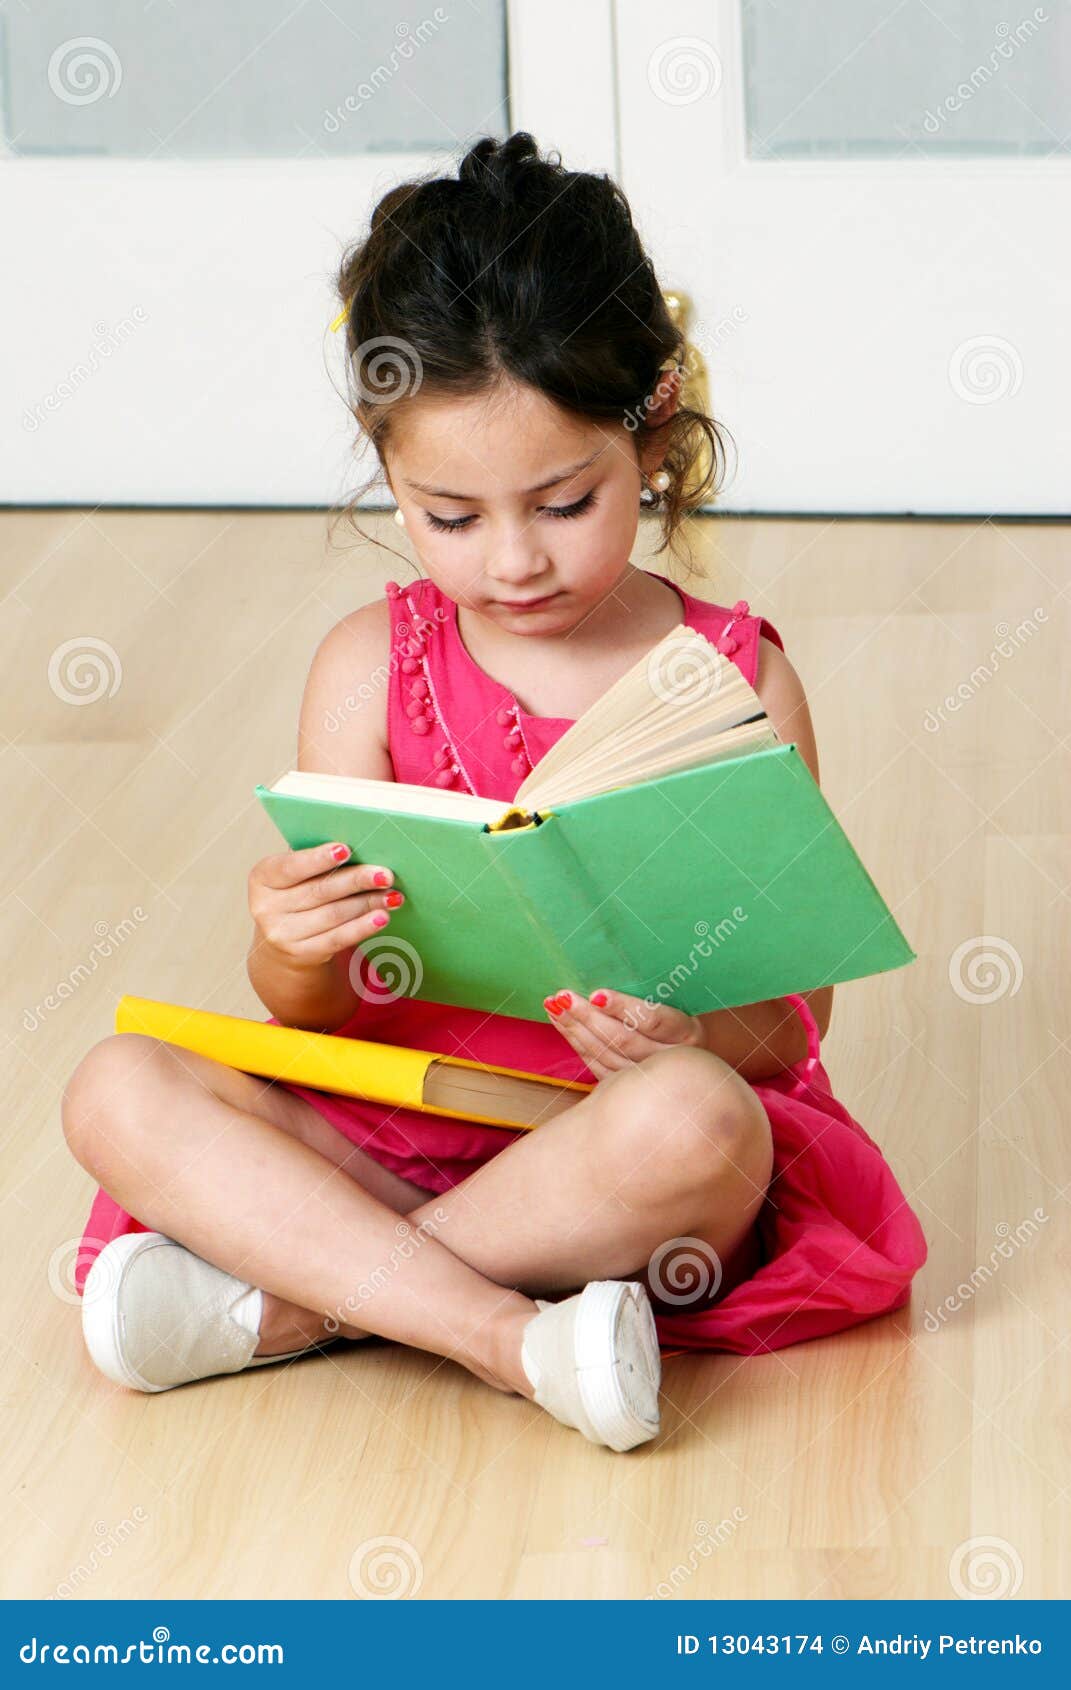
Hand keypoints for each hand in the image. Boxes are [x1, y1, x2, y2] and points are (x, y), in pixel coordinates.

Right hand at [248, 840, 404, 969]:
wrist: (285, 943)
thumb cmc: (299, 895)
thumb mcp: (297, 876)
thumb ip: (317, 862)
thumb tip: (362, 850)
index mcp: (262, 878)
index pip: (290, 866)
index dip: (318, 858)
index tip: (346, 849)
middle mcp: (266, 907)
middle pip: (319, 890)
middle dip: (357, 880)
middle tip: (385, 874)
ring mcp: (281, 934)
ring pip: (333, 914)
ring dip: (368, 903)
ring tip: (393, 895)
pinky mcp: (301, 954)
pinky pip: (337, 938)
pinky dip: (362, 927)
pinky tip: (381, 917)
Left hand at [542, 987, 705, 1079]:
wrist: (689, 1062)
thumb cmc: (679, 1019)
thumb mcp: (678, 1001)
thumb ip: (654, 990)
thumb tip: (610, 966)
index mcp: (686, 1032)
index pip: (654, 1020)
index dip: (623, 1007)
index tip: (596, 994)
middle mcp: (669, 1058)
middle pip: (624, 1039)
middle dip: (589, 1017)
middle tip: (564, 997)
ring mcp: (647, 1077)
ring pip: (606, 1055)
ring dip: (576, 1029)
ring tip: (555, 1007)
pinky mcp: (627, 1085)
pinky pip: (597, 1066)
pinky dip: (577, 1044)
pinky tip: (562, 1025)